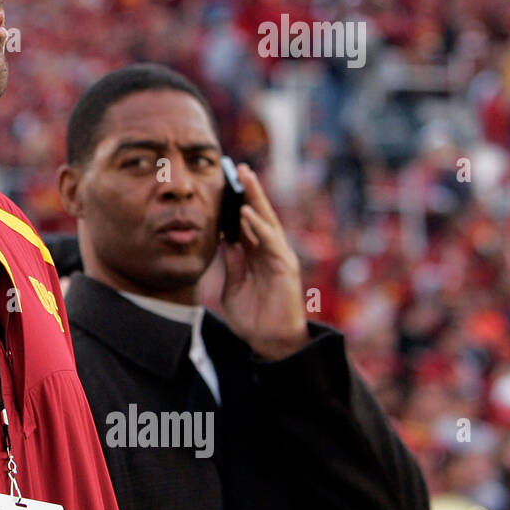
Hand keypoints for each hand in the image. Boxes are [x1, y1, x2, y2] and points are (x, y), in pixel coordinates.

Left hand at [218, 164, 309, 360]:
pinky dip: (259, 227)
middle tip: (239, 167)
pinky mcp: (285, 268)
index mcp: (257, 254)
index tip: (225, 182)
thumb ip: (231, 262)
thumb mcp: (233, 285)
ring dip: (256, 199)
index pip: (246, 222)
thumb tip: (224, 239)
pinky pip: (271, 243)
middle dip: (250, 191)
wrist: (269, 342)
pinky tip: (246, 213)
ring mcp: (279, 258)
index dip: (237, 202)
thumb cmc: (254, 317)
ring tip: (245, 177)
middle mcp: (270, 251)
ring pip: (267, 222)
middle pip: (259, 215)